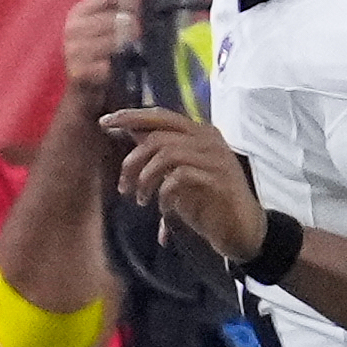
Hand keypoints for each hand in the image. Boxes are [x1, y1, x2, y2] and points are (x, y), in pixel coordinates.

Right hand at [60, 0, 138, 100]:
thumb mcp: (109, 26)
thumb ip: (123, 2)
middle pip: (115, 17)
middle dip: (135, 27)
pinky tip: (124, 70)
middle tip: (142, 37)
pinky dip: (122, 68)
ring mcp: (73, 50)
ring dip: (132, 48)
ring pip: (115, 40)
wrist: (86, 94)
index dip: (130, 1)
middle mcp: (72, 28)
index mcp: (78, 12)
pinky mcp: (79, 72)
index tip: (141, 13)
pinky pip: (110, 64)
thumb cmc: (101, 56)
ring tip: (137, 52)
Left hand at [100, 108, 264, 261]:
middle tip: (123, 185)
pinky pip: (180, 177)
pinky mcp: (219, 181)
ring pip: (166, 154)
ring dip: (146, 179)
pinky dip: (164, 192)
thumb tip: (129, 127)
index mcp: (201, 133)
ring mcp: (217, 159)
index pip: (161, 116)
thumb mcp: (178, 171)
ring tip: (141, 199)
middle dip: (133, 160)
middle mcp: (210, 141)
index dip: (131, 116)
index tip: (104, 123)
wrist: (242, 231)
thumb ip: (159, 150)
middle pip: (159, 136)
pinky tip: (164, 208)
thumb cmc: (208, 200)